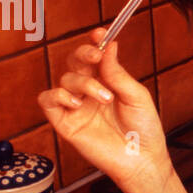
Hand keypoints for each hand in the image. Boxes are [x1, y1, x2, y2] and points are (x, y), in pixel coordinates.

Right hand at [38, 28, 170, 192]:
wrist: (142, 160)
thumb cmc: (144, 130)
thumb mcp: (136, 96)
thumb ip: (118, 73)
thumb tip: (109, 46)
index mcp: (107, 82)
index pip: (94, 57)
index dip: (94, 42)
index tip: (100, 33)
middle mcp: (89, 91)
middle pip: (75, 62)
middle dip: (83, 54)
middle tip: (96, 57)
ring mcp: (76, 106)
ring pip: (65, 79)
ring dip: (82, 82)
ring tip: (103, 98)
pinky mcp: (65, 123)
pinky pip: (47, 100)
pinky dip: (58, 95)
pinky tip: (77, 103)